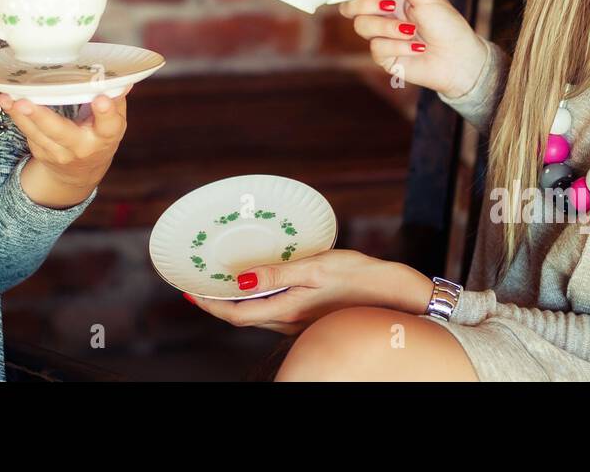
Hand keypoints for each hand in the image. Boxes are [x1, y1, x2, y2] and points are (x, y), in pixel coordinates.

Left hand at [0, 84, 129, 193]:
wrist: (80, 173)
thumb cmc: (99, 137)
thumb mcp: (114, 122)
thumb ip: (116, 100)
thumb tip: (123, 76)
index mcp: (105, 136)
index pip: (108, 125)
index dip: (105, 112)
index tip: (101, 98)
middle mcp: (82, 147)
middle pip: (61, 132)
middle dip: (42, 117)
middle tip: (26, 103)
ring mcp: (59, 152)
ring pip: (37, 133)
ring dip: (19, 115)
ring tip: (6, 97)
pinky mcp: (41, 152)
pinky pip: (27, 132)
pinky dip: (15, 115)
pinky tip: (5, 101)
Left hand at [182, 249, 431, 335]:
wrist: (401, 297)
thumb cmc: (364, 278)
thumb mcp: (319, 268)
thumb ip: (278, 274)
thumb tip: (240, 282)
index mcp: (289, 311)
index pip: (236, 314)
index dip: (209, 304)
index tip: (187, 291)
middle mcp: (291, 322)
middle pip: (243, 317)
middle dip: (216, 303)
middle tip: (197, 283)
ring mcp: (302, 321)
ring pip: (259, 315)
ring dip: (236, 302)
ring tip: (221, 279)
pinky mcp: (313, 315)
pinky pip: (276, 310)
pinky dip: (259, 299)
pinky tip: (260, 280)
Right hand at [338, 0, 487, 97]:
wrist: (459, 58)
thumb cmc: (448, 24)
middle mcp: (385, 14)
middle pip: (353, 4)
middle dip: (371, 5)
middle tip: (393, 8)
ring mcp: (383, 36)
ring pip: (361, 25)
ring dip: (388, 28)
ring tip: (411, 32)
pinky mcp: (384, 57)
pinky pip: (375, 47)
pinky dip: (398, 47)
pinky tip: (415, 49)